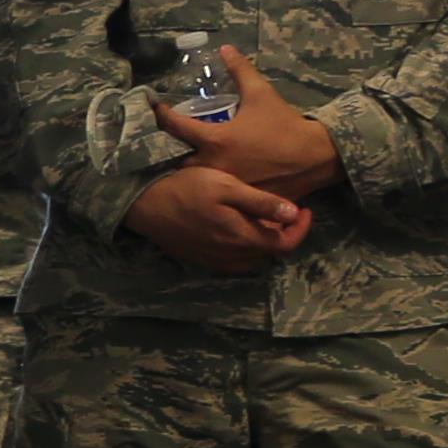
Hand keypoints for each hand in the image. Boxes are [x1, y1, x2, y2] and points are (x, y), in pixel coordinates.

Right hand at [128, 162, 314, 272]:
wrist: (143, 204)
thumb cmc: (186, 187)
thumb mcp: (227, 187)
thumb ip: (262, 202)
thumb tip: (293, 213)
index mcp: (242, 237)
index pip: (285, 244)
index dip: (301, 229)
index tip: (304, 209)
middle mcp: (230, 256)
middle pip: (269, 254)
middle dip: (282, 234)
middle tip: (282, 210)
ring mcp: (213, 260)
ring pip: (250, 259)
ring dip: (262, 243)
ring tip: (261, 220)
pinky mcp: (199, 259)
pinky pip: (231, 261)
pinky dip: (243, 248)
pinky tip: (236, 229)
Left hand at [148, 45, 338, 197]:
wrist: (315, 156)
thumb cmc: (285, 124)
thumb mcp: (262, 93)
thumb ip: (240, 70)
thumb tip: (225, 48)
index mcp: (215, 140)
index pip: (176, 127)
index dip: (162, 116)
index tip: (156, 109)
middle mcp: (214, 166)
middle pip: (177, 162)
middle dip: (169, 153)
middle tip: (164, 142)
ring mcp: (224, 186)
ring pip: (193, 181)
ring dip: (185, 171)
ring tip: (179, 162)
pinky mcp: (236, 200)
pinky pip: (212, 195)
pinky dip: (205, 188)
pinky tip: (202, 182)